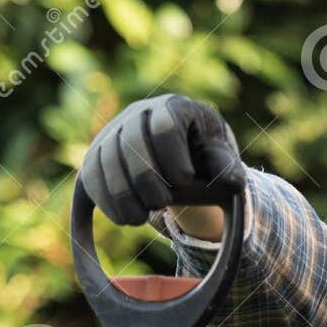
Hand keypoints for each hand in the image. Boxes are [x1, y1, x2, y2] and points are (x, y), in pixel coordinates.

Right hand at [81, 94, 244, 226]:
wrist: (180, 154)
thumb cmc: (203, 154)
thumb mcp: (220, 157)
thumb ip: (226, 167)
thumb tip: (235, 183)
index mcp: (174, 108)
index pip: (165, 125)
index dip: (171, 154)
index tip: (184, 180)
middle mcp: (139, 113)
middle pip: (130, 141)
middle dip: (144, 176)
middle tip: (161, 203)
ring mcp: (114, 132)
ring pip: (105, 159)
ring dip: (121, 193)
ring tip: (140, 218)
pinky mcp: (97, 155)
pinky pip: (91, 174)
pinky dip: (105, 199)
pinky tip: (123, 218)